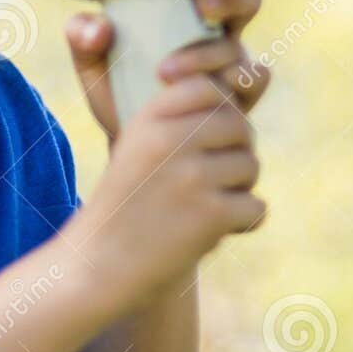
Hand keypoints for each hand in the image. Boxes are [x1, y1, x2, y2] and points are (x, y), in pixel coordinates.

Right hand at [62, 0, 271, 309]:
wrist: (97, 268)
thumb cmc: (126, 203)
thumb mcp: (139, 145)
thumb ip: (181, 118)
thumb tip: (250, 83)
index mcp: (150, 117)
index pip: (210, 87)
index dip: (220, 110)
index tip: (205, 140)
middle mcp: (171, 140)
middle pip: (239, 124)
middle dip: (236, 150)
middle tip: (215, 178)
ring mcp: (192, 177)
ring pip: (250, 165)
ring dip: (239, 189)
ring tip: (208, 206)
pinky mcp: (210, 215)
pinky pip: (255, 207)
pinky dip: (243, 223)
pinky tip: (215, 231)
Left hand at [65, 0, 268, 140]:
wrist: (133, 145)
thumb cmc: (117, 92)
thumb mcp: (92, 64)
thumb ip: (82, 38)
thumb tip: (98, 28)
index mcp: (185, 10)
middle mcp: (217, 31)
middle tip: (200, 7)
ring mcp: (233, 64)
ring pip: (242, 44)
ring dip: (209, 55)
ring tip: (166, 72)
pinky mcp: (241, 95)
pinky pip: (255, 81)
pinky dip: (232, 84)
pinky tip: (200, 95)